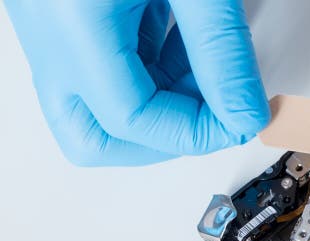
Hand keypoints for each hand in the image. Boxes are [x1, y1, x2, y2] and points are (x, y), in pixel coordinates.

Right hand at [5, 0, 268, 165]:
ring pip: (94, 103)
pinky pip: (99, 65)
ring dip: (160, 103)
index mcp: (71, 25)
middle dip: (162, 140)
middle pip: (93, 135)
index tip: (244, 118)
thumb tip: (244, 112)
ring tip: (209, 70)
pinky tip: (186, 41)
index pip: (134, 120)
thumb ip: (220, 50)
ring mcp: (46, 22)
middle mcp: (47, 32)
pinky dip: (148, 69)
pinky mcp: (60, 8)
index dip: (198, 132)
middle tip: (213, 117)